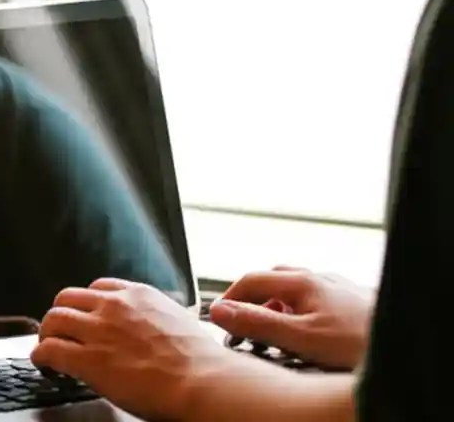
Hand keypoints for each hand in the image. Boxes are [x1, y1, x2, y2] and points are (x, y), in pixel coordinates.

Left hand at [31, 278, 249, 420]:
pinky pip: (49, 350)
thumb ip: (157, 319)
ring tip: (48, 348)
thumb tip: (155, 330)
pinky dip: (41, 357)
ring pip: (52, 319)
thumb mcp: (180, 322)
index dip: (87, 303)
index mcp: (139, 295)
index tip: (86, 316)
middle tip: (61, 332)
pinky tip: (46, 366)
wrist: (203, 383)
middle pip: (67, 297)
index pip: (99, 286)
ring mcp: (98, 331)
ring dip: (47, 334)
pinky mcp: (87, 359)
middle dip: (61, 315)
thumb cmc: (202, 362)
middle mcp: (114, 306)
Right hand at [209, 266, 373, 369]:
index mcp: (302, 282)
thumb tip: (219, 311)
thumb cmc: (359, 344)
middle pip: (272, 280)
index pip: (250, 280)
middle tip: (244, 326)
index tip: (218, 320)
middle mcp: (320, 278)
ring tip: (275, 331)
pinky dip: (301, 311)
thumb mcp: (299, 338)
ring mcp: (338, 287)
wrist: (403, 344)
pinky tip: (309, 332)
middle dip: (253, 300)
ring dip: (278, 305)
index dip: (229, 299)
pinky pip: (316, 298)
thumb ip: (257, 322)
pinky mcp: (353, 301)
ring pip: (296, 288)